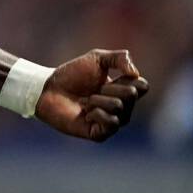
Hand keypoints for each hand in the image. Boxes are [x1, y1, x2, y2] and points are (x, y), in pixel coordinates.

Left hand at [34, 49, 150, 141]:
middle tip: (93, 89)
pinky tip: (85, 112)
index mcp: (125, 91)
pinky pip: (111, 123)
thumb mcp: (97, 58)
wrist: (49, 89)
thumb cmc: (72, 74)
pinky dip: (96, 112)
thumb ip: (120, 58)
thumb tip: (135, 74)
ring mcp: (112, 122)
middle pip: (131, 95)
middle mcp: (123, 109)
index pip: (143, 86)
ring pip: (119, 107)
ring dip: (98, 99)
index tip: (109, 76)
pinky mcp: (100, 134)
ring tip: (86, 101)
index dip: (126, 78)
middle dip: (109, 87)